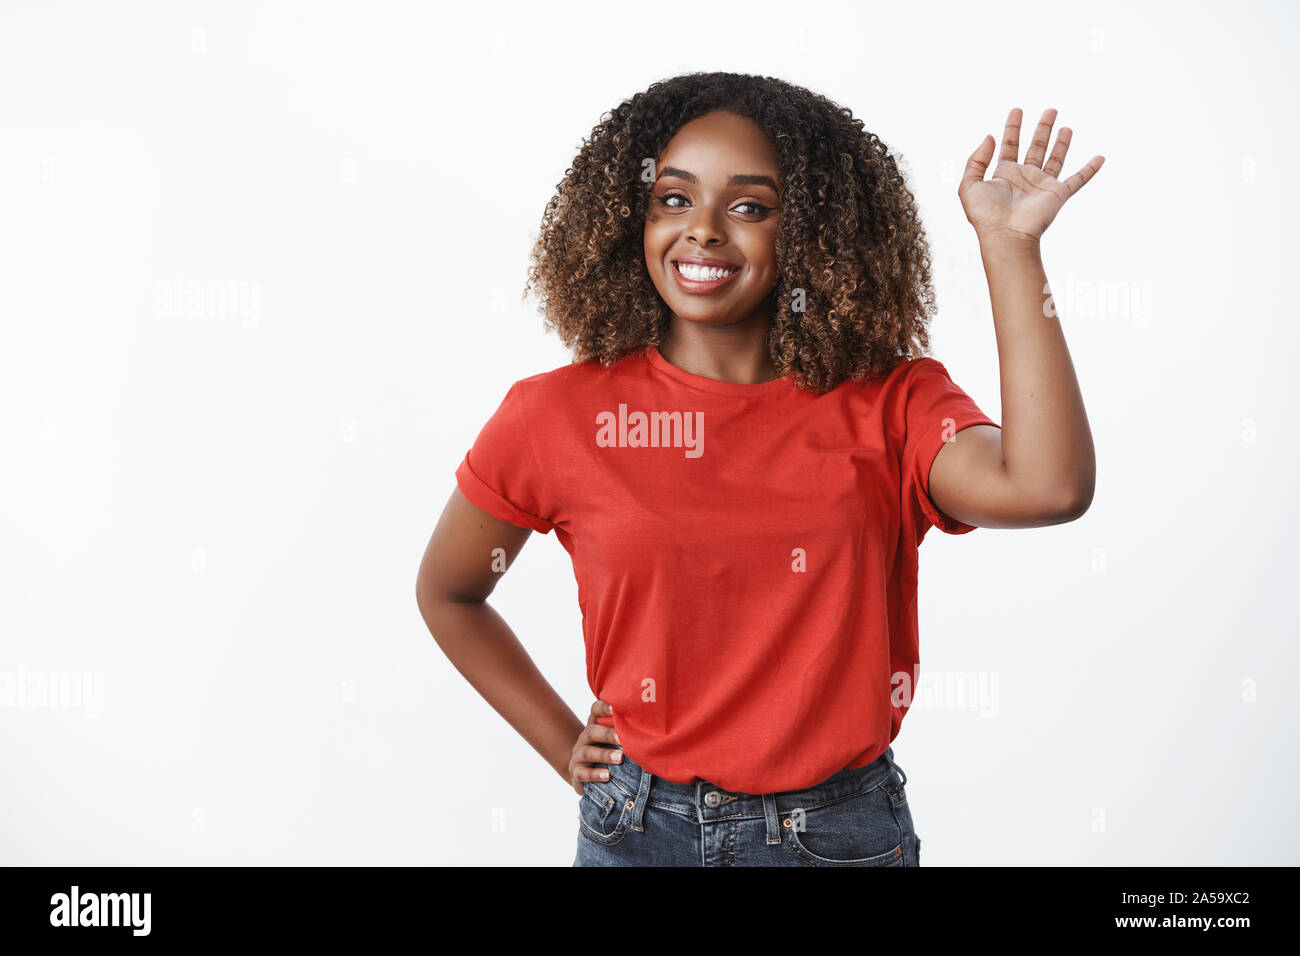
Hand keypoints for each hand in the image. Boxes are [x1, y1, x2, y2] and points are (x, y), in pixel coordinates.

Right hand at [568, 698, 620, 795]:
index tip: (614, 708)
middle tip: (622, 739)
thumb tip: (657, 730)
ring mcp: (578, 755)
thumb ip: (629, 733)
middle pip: (592, 731)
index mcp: (595, 725)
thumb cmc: (609, 752)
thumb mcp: (617, 741)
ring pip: (588, 752)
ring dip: (604, 755)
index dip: (603, 707)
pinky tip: (607, 775)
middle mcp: (585, 738)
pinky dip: (595, 774)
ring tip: (619, 758)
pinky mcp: (576, 772)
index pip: (595, 710)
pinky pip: (582, 773)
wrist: (586, 773)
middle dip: (607, 734)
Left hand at [959, 107, 1103, 243]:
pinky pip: (1078, 180)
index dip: (1012, 128)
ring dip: (1061, 142)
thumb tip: (990, 137)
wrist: (1006, 235)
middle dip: (1042, 128)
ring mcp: (1042, 186)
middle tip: (1050, 110)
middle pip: (1035, 147)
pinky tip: (1100, 158)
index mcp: (1004, 175)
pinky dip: (1090, 169)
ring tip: (1065, 126)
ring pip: (1055, 158)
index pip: (1010, 146)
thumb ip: (976, 160)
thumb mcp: (969, 185)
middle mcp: (1025, 178)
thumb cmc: (985, 215)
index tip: (1017, 110)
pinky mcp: (1058, 194)